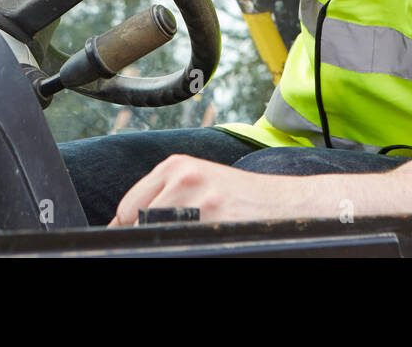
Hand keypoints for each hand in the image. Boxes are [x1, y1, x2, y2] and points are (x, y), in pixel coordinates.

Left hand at [108, 154, 300, 225]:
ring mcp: (198, 201)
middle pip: (136, 223)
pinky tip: (207, 241)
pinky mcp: (212, 221)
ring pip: (156, 234)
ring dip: (171, 241)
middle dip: (150, 235)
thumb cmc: (241, 200)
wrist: (288, 205)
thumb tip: (123, 224)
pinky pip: (179, 243)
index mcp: (176, 166)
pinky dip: (188, 246)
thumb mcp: (199, 184)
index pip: (126, 208)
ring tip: (199, 237)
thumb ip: (164, 198)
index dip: (130, 229)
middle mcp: (183, 178)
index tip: (140, 237)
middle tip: (179, 237)